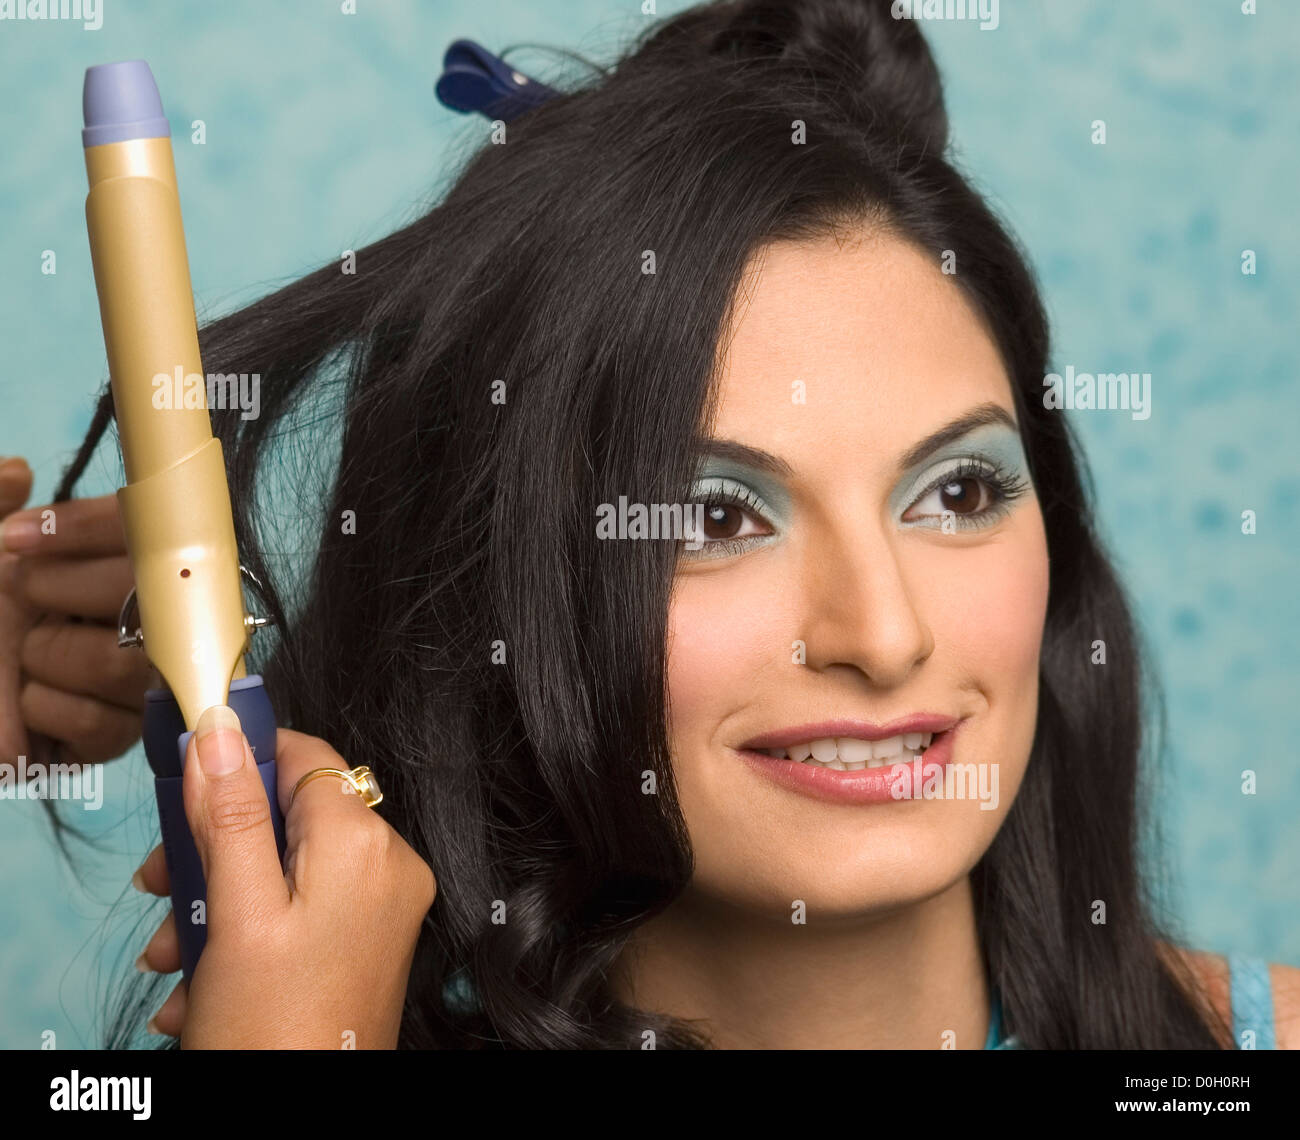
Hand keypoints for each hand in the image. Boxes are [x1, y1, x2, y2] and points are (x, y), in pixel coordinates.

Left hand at [0, 457, 152, 764]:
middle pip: (152, 595)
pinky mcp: (114, 738)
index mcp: (107, 564)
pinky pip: (108, 724)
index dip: (85, 531)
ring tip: (20, 662)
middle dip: (65, 594)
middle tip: (18, 598)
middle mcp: (133, 617)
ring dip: (53, 657)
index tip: (15, 540)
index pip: (136, 530)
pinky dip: (50, 709)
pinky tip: (25, 704)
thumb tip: (18, 469)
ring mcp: (130, 681)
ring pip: (127, 664)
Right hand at [132, 707, 436, 1047]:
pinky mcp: (366, 942)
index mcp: (363, 844)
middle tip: (163, 883)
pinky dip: (247, 933)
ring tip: (175, 953)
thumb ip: (230, 814)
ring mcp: (381, 908)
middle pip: (288, 816)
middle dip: (215, 849)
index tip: (187, 777)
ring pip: (284, 868)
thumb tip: (221, 729)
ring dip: (217, 903)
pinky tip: (201, 983)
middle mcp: (387, 867)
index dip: (242, 759)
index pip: (305, 755)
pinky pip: (301, 909)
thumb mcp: (236, 911)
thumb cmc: (275, 1029)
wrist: (302, 1125)